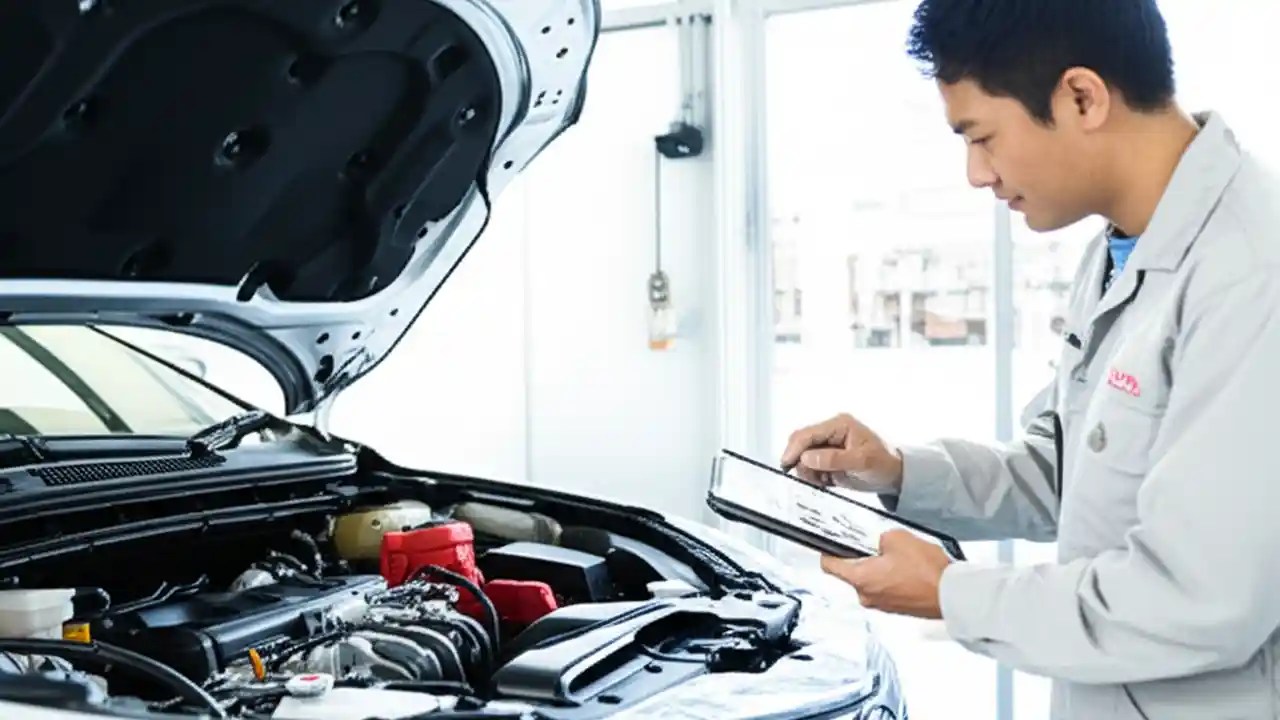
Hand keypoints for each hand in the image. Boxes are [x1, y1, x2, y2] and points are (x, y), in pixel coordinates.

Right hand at [780, 413, 903, 493]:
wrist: (895, 477)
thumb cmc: (883, 464)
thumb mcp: (861, 461)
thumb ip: (833, 459)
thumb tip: (806, 458)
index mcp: (839, 425)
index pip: (808, 434)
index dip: (794, 449)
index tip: (786, 464)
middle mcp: (830, 433)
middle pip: (801, 444)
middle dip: (799, 462)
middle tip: (808, 478)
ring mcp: (827, 446)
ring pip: (803, 457)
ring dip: (806, 471)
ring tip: (823, 481)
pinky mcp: (827, 460)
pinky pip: (810, 468)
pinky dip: (812, 476)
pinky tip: (824, 482)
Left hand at [820, 530, 951, 619]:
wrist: (951, 594)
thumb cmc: (925, 570)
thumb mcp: (897, 538)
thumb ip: (878, 536)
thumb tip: (876, 540)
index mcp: (860, 579)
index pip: (829, 565)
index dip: (829, 549)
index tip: (833, 541)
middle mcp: (866, 596)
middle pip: (851, 572)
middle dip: (861, 556)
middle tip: (877, 544)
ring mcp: (881, 604)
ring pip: (870, 580)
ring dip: (878, 567)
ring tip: (898, 556)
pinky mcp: (895, 607)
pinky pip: (885, 588)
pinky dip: (890, 578)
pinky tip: (907, 568)